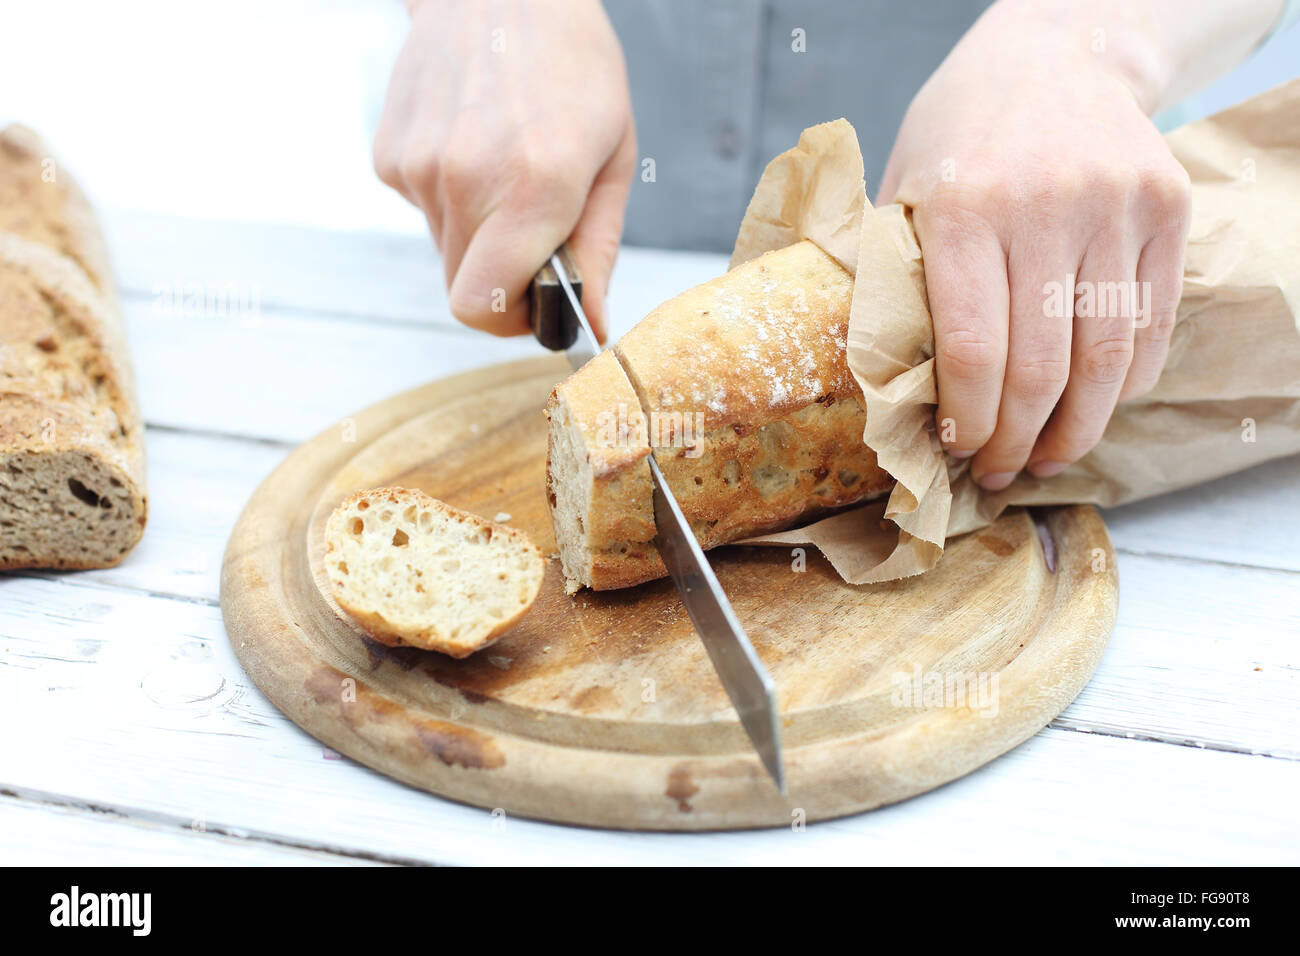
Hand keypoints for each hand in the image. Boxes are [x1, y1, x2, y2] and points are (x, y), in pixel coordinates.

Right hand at [373, 0, 635, 339]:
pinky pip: (421, 210)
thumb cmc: (573, 66)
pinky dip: (448, 196)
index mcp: (534, 188)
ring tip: (505, 167)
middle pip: (462, 289)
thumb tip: (591, 324)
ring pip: (443, 248)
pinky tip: (473, 144)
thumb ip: (598, 250)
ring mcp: (418, 166)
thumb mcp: (613, 158)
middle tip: (530, 233)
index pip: (484, 307)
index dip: (511, 321)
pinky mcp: (389, 154)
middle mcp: (466, 180)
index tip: (535, 304)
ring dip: (475, 231)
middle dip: (500, 279)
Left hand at [878, 0, 1191, 488]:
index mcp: (964, 209)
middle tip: (998, 472)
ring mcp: (1117, 207)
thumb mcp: (905, 194)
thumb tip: (892, 393)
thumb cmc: (961, 137)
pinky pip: (1151, 326)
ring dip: (1076, 430)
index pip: (972, 350)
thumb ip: (899, 284)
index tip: (957, 452)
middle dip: (1017, 441)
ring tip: (1047, 458)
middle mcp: (1045, 207)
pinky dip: (1123, 385)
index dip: (967, 420)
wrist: (1053, 57)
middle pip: (1042, 369)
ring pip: (1106, 360)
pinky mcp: (1168, 209)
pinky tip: (1091, 407)